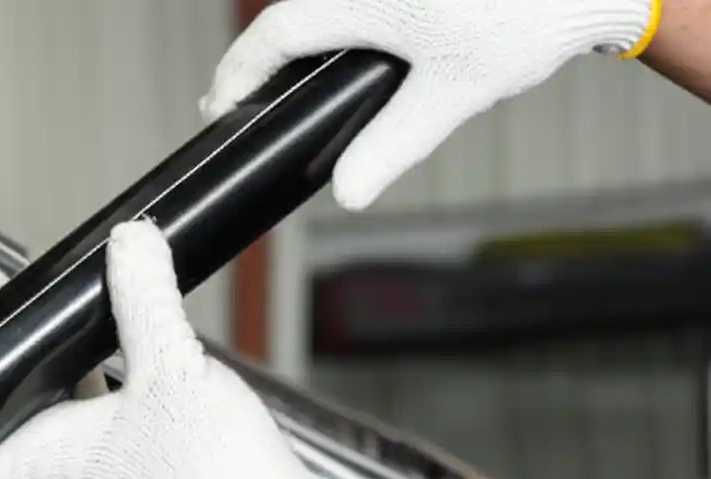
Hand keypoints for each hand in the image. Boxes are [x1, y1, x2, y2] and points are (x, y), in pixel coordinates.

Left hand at [0, 221, 334, 478]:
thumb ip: (143, 296)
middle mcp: (59, 471)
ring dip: (28, 359)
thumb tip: (130, 244)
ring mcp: (94, 468)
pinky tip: (100, 336)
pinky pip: (85, 411)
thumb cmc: (213, 477)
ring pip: (40, 407)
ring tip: (23, 303)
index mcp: (43, 459)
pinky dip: (77, 373)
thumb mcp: (170, 362)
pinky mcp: (131, 460)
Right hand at [200, 0, 657, 209]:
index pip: (277, 32)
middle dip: (257, 58)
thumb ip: (392, 144)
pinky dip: (328, 27)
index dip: (239, 73)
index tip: (219, 107)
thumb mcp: (453, 94)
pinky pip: (348, 4)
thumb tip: (347, 191)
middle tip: (236, 99)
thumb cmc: (527, 22)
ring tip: (274, 82)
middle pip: (291, 15)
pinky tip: (332, 57)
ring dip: (292, 40)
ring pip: (320, 6)